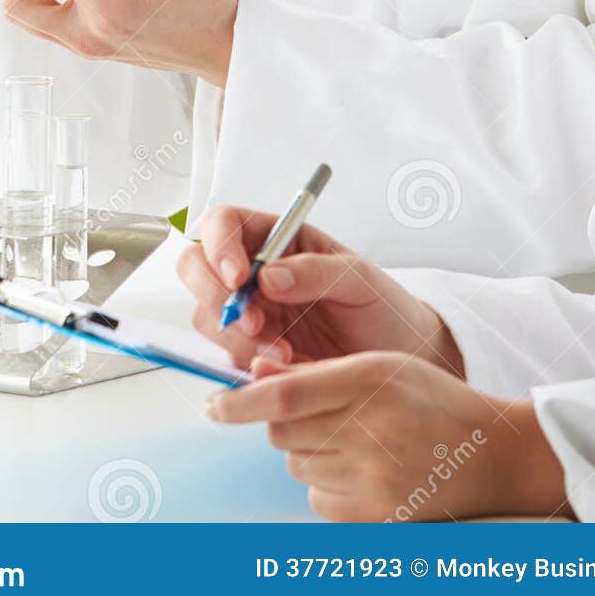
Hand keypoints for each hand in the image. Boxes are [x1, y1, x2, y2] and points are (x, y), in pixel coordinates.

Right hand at [178, 207, 461, 373]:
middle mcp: (252, 273)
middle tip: (252, 324)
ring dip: (235, 338)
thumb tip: (268, 275)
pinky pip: (225, 359)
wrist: (398, 362)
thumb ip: (316, 271)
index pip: (223, 223)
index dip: (218, 245)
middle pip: (195, 267)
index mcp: (276, 238)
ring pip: (205, 317)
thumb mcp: (360, 280)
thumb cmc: (382, 308)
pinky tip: (281, 372)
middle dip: (214, 296)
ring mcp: (247, 314)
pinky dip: (244, 367)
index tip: (239, 277)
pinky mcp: (249, 355)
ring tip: (286, 354)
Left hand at [209, 352, 569, 522]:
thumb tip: (255, 375)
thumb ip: (317, 372)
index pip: (285, 395)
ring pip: (296, 463)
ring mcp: (370, 479)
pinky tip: (360, 467)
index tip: (211, 405)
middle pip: (282, 431)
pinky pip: (315, 497)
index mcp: (369, 380)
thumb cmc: (430, 400)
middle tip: (318, 412)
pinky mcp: (372, 515)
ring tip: (352, 438)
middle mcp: (367, 429)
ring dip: (307, 449)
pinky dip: (324, 482)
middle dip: (283, 420)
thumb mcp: (379, 365)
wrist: (489, 455)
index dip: (240, 401)